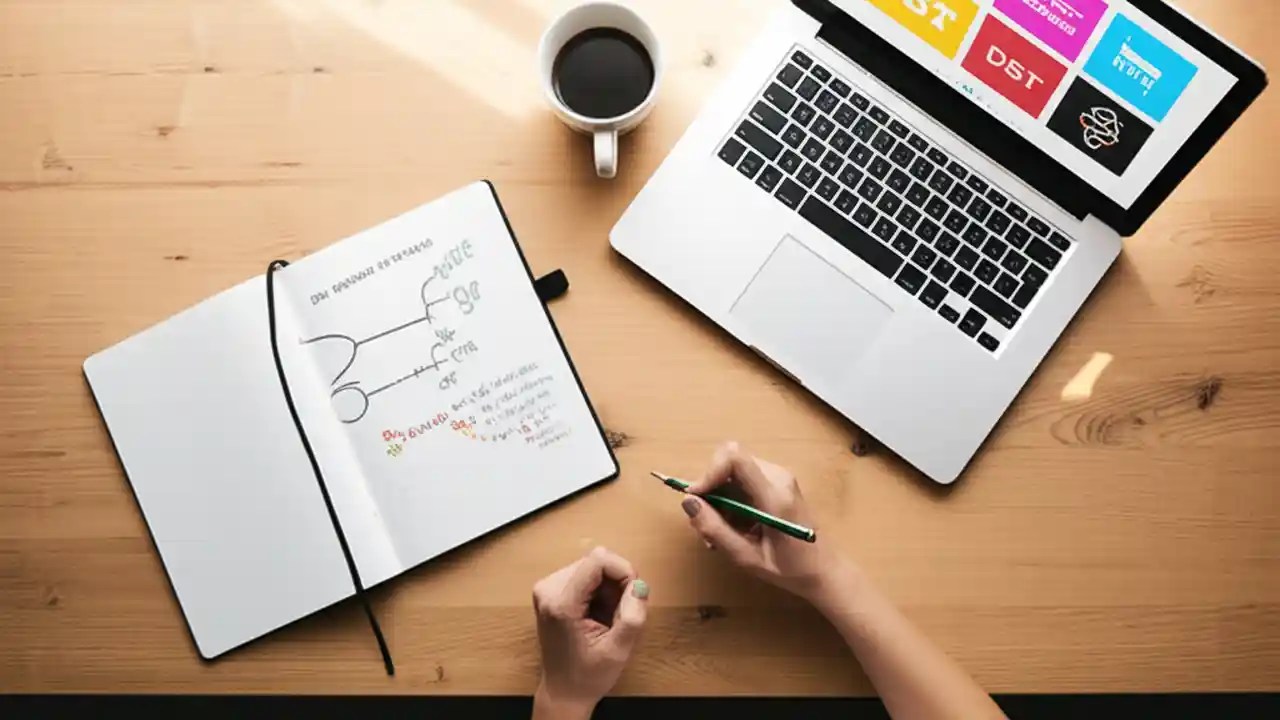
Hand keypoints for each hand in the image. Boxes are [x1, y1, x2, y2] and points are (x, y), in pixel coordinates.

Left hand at [531, 547, 648, 718]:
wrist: (563, 691)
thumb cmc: (588, 676)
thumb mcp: (618, 650)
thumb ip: (632, 616)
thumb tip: (640, 585)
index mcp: (561, 604)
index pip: (598, 561)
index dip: (623, 571)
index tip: (633, 595)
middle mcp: (548, 590)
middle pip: (595, 561)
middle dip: (616, 582)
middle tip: (621, 611)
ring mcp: (547, 588)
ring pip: (592, 566)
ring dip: (609, 587)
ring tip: (608, 616)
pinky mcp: (550, 590)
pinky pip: (585, 574)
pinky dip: (599, 589)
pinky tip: (598, 613)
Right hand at [681, 442, 845, 601]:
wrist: (823, 569)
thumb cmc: (790, 569)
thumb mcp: (747, 558)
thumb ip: (716, 529)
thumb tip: (688, 502)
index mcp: (775, 496)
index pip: (735, 458)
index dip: (708, 472)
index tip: (694, 499)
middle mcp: (778, 478)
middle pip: (729, 461)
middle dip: (710, 489)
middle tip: (705, 523)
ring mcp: (779, 477)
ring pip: (732, 470)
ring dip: (718, 496)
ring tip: (719, 531)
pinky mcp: (776, 481)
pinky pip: (741, 478)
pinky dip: (729, 498)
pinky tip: (733, 526)